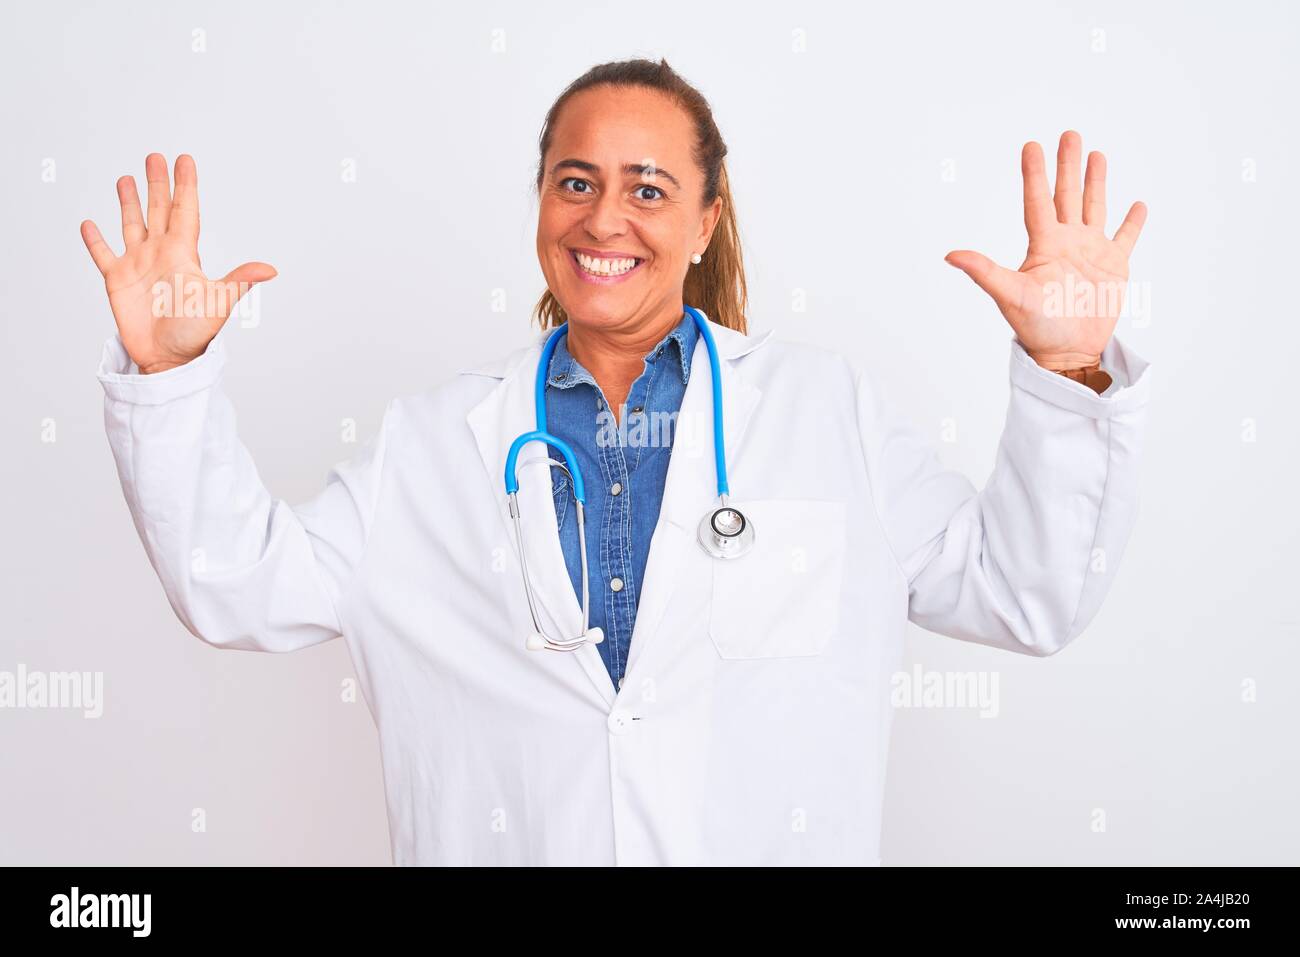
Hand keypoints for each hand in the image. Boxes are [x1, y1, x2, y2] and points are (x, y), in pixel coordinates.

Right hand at [80, 153, 275, 373]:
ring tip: (126, 178)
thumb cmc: (195, 333)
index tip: (185, 160)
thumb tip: (269, 269)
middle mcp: (160, 254)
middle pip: (158, 210)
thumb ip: (239, 280)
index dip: (185, 186)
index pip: (185, 211)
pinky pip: (103, 254)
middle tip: (155, 156)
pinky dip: (95, 240)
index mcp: (184, 254)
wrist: (169, 358)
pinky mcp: (117, 281)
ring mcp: (138, 265)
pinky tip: (90, 224)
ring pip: (132, 225)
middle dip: (157, 184)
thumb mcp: (218, 302)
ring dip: (128, 203)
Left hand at [943, 131, 1146, 367]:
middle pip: (1066, 195)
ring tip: (1096, 155)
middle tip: (1069, 135)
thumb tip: (950, 255)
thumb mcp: (1010, 296)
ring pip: (1094, 207)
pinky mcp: (1114, 267)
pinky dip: (1132, 222)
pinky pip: (1125, 238)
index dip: (1034, 173)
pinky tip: (1136, 205)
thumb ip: (985, 272)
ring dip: (1096, 182)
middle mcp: (1066, 243)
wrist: (1068, 353)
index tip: (1032, 145)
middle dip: (1068, 165)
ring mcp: (1091, 252)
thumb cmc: (1036, 328)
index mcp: (1044, 245)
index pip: (1037, 201)